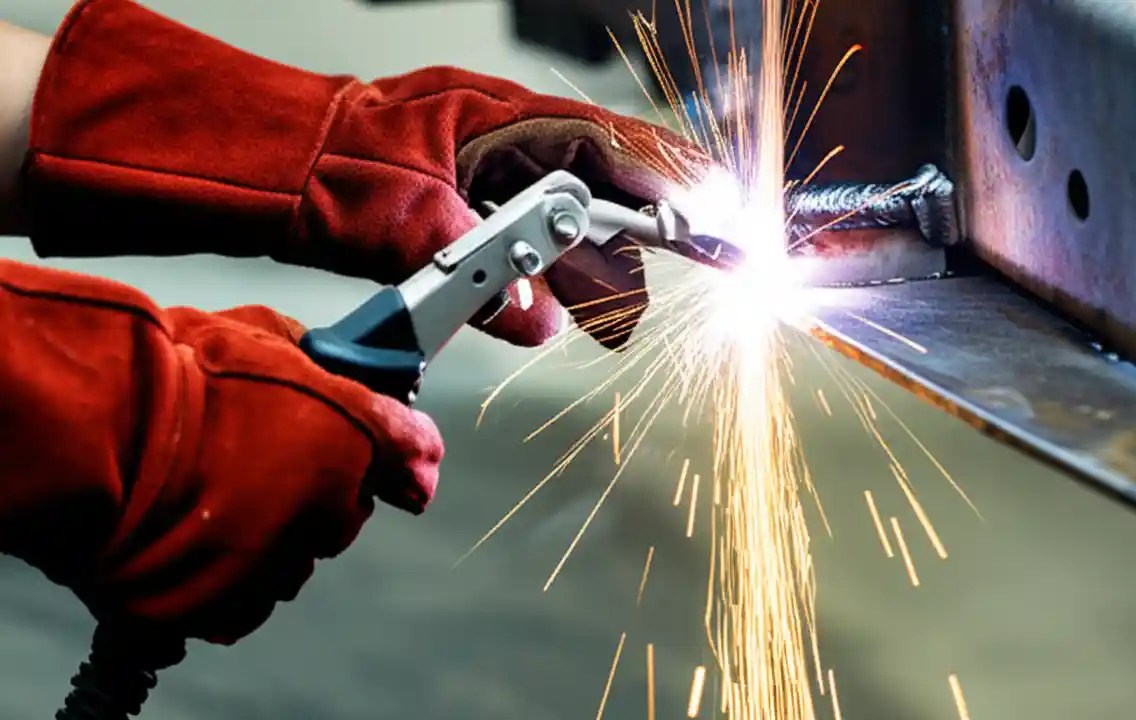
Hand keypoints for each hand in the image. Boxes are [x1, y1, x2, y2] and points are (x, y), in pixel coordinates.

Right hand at [0, 260, 440, 643]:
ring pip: (299, 553)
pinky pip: (249, 595)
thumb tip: (344, 365)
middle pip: (349, 507)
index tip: (404, 451)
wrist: (99, 428)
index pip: (415, 454)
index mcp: (357, 440)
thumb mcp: (263, 332)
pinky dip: (231, 572)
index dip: (406, 450)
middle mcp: (333, 508)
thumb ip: (322, 357)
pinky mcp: (229, 606)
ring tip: (218, 490)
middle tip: (268, 454)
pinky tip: (197, 533)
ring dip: (275, 530)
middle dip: (322, 484)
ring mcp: (283, 562)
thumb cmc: (178, 370)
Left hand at [23, 0, 713, 349]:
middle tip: (697, 267)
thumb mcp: (411, 224)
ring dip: (597, 268)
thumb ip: (484, 273)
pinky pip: (530, 240)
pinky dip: (552, 276)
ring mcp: (486, 169)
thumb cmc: (325, 169)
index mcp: (500, 119)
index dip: (668, 185)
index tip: (714, 216)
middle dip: (644, 235)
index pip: (609, 150)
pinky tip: (564, 310)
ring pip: (566, 220)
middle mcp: (503, 138)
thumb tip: (540, 319)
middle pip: (600, 187)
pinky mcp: (467, 204)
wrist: (265, 165)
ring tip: (621, 318)